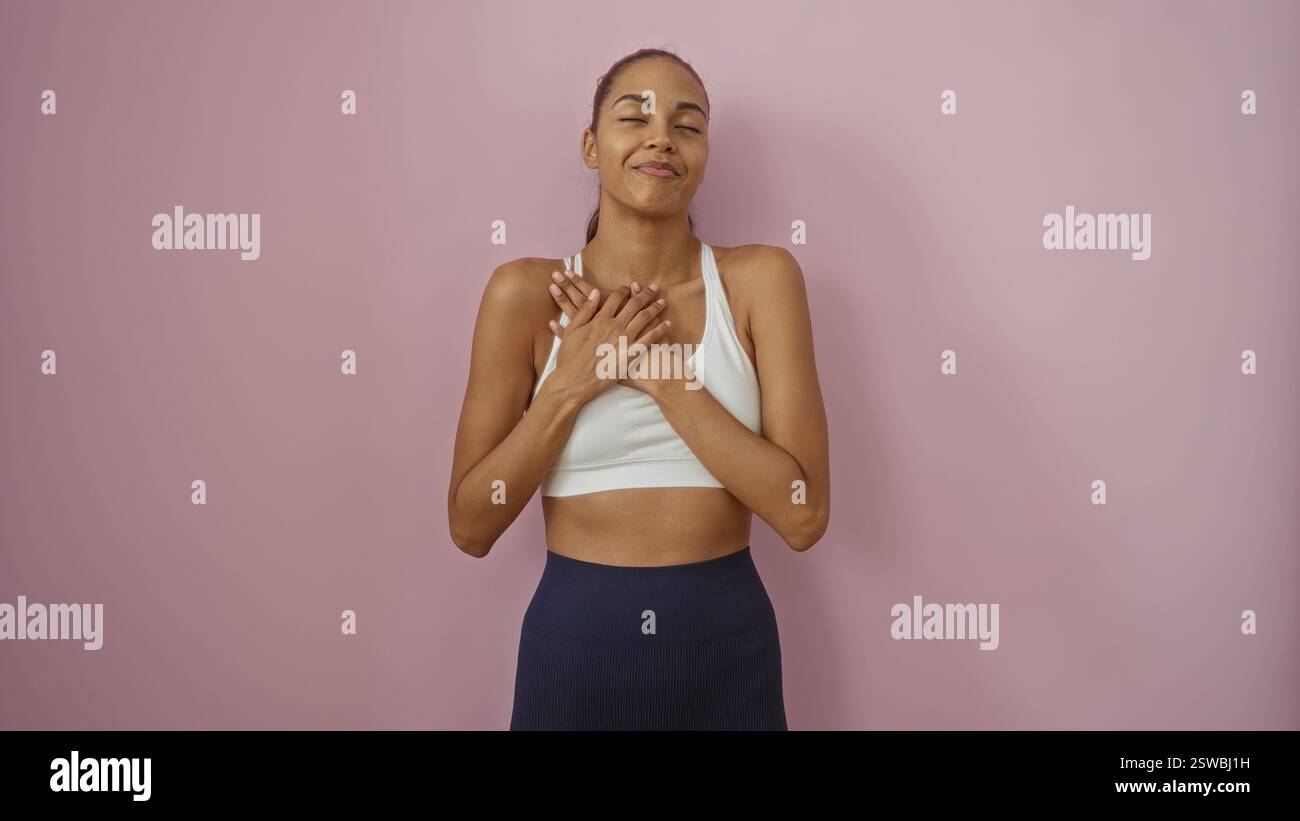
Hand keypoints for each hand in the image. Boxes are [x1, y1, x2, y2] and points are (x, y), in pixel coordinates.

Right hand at [544, 274, 670, 405]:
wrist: (573, 381)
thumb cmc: (569, 358)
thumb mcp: (571, 330)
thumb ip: (585, 310)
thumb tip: (596, 293)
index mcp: (600, 319)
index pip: (616, 298)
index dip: (624, 290)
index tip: (630, 286)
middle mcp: (614, 326)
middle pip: (634, 305)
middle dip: (645, 294)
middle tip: (654, 288)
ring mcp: (624, 340)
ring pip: (645, 318)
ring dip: (655, 308)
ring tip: (663, 302)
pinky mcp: (631, 355)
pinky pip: (650, 339)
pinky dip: (659, 330)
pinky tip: (667, 324)